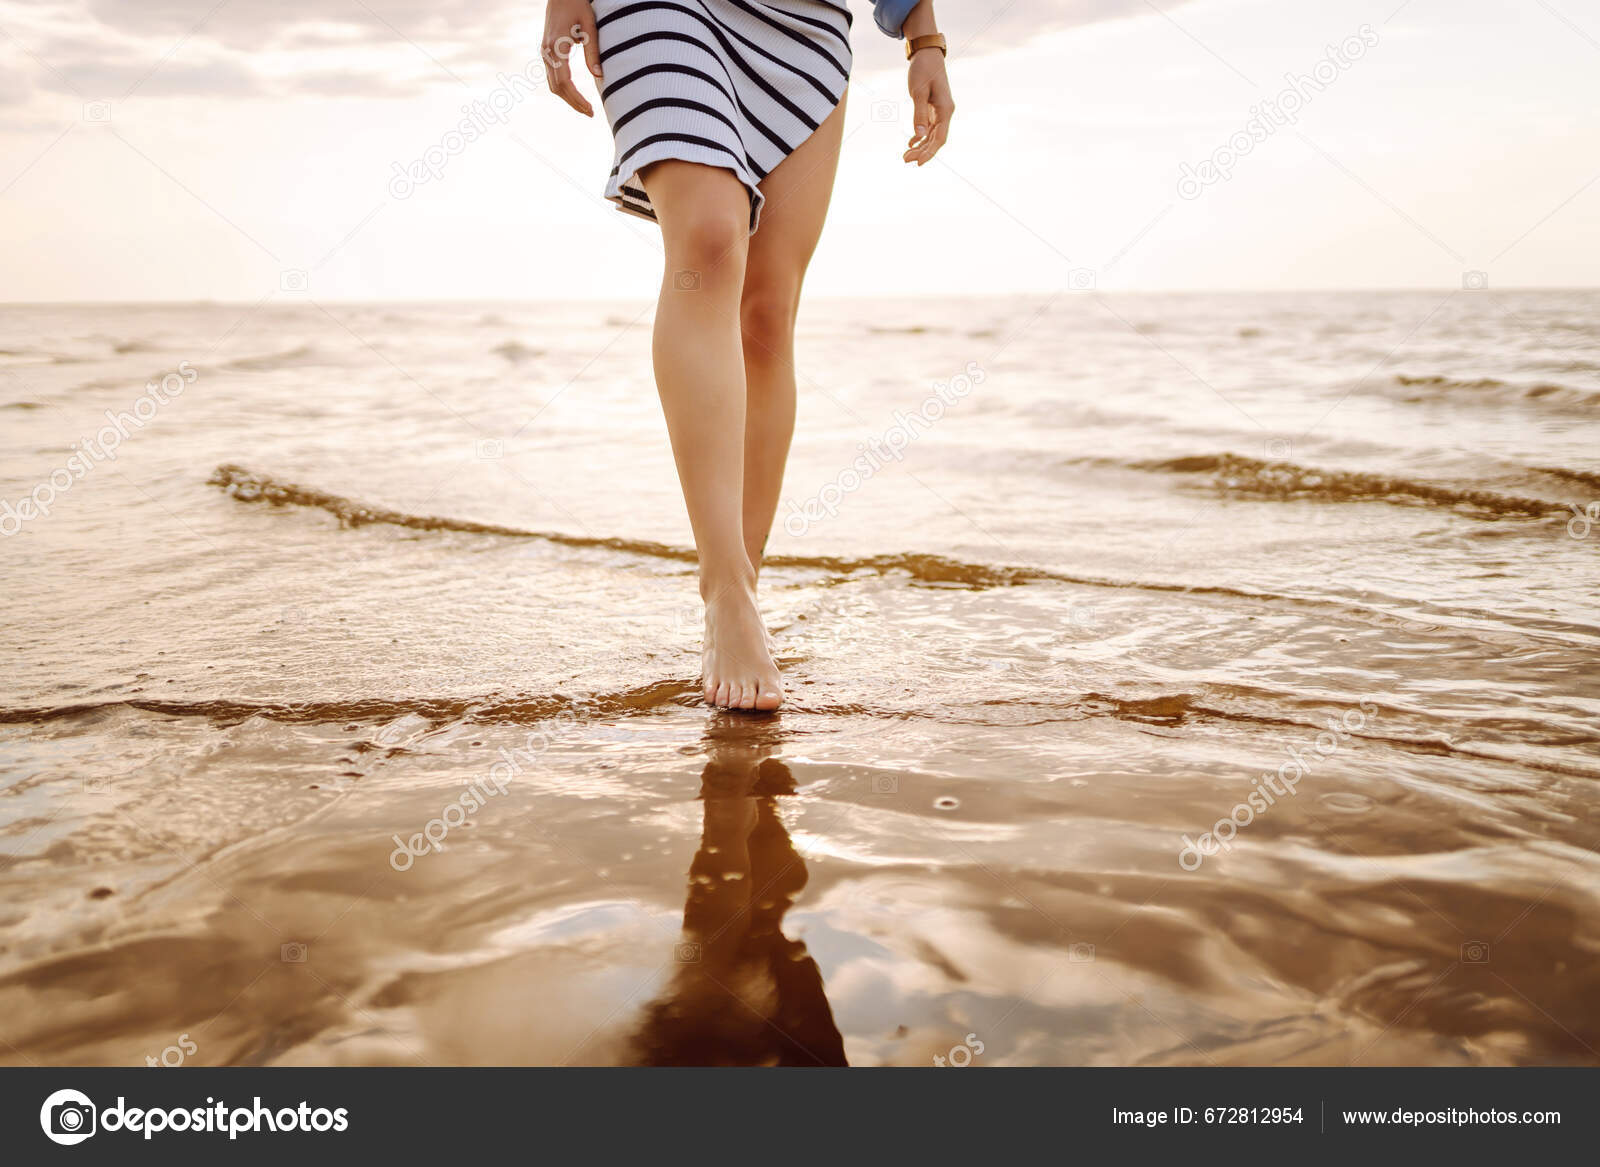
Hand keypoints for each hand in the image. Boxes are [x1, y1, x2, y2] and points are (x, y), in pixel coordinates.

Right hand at [543, 0, 601, 116]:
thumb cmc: (577, 5)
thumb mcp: (589, 26)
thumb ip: (593, 51)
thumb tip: (599, 76)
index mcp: (556, 47)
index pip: (564, 82)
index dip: (577, 99)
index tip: (590, 110)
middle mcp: (547, 52)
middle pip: (557, 87)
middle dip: (573, 103)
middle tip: (590, 114)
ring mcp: (544, 52)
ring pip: (552, 84)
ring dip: (567, 98)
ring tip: (585, 108)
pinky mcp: (546, 52)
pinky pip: (552, 76)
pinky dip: (563, 89)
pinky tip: (575, 95)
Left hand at [904, 48, 953, 164]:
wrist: (926, 53)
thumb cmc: (923, 69)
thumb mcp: (918, 91)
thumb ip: (919, 114)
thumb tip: (919, 136)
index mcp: (945, 109)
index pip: (940, 138)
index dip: (930, 152)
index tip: (918, 163)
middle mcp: (945, 112)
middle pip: (935, 139)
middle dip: (922, 152)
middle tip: (905, 160)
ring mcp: (939, 111)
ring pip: (931, 135)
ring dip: (920, 146)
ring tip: (905, 156)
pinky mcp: (933, 107)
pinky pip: (928, 127)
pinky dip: (919, 136)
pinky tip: (910, 144)